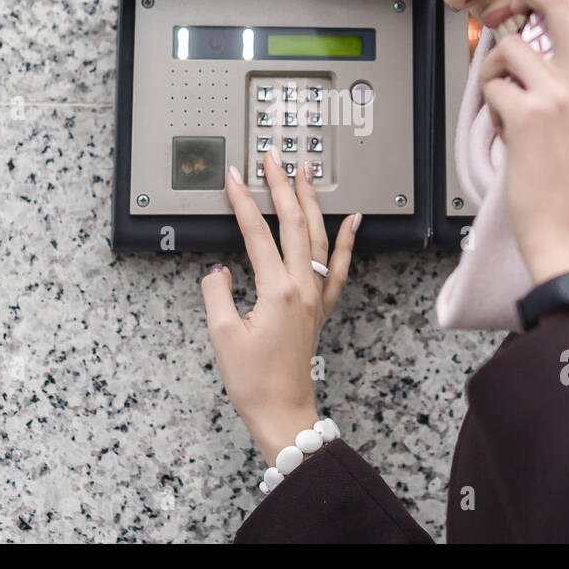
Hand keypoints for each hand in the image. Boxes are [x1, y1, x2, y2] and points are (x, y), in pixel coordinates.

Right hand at [201, 149, 359, 466]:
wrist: (282, 411)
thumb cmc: (253, 381)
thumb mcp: (221, 335)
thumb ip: (217, 293)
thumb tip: (218, 270)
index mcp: (277, 290)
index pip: (257, 232)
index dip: (243, 200)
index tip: (234, 177)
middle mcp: (302, 288)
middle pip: (294, 223)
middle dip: (282, 186)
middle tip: (273, 158)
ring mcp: (316, 296)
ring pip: (319, 237)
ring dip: (312, 201)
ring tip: (307, 173)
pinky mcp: (321, 308)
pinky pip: (340, 267)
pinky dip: (347, 240)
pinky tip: (352, 219)